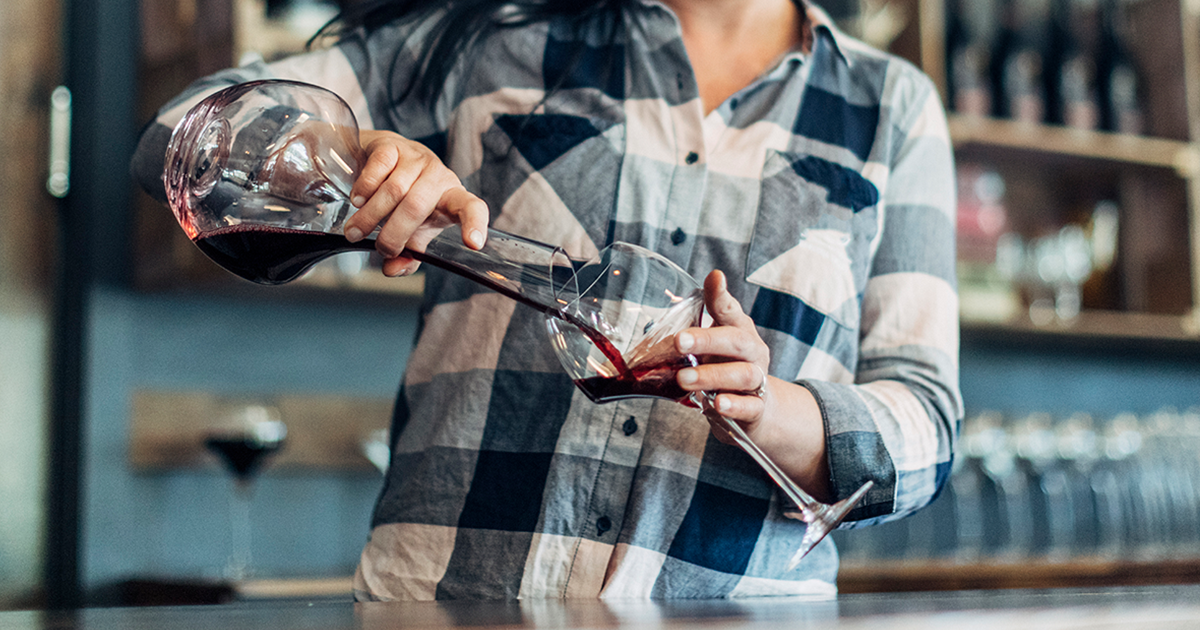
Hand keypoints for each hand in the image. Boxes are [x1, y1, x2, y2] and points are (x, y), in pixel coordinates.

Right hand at [344, 129, 489, 276]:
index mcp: (451, 198)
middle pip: (417, 206)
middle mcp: (437, 175)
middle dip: (394, 234)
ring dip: (371, 216)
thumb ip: (408, 254)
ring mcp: (415, 158)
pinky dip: (364, 189)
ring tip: (355, 232)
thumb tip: (392, 270)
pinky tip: (357, 201)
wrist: (386, 155)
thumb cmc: (406, 198)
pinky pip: (377, 169)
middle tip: (381, 249)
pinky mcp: (392, 145)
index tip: (473, 244)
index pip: (472, 207)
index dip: (474, 224)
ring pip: (394, 190)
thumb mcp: (414, 229)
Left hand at [674, 270, 831, 499]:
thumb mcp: (712, 350)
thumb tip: (655, 323)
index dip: (721, 295)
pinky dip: (734, 405)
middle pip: (736, 341)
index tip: (715, 278)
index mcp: (738, 332)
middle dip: (708, 339)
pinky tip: (718, 404)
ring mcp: (758, 380)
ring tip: (684, 379)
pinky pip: (749, 406)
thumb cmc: (726, 371)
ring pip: (742, 374)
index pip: (730, 310)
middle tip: (679, 341)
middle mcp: (752, 352)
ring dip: (712, 376)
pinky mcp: (758, 408)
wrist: (759, 411)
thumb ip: (690, 336)